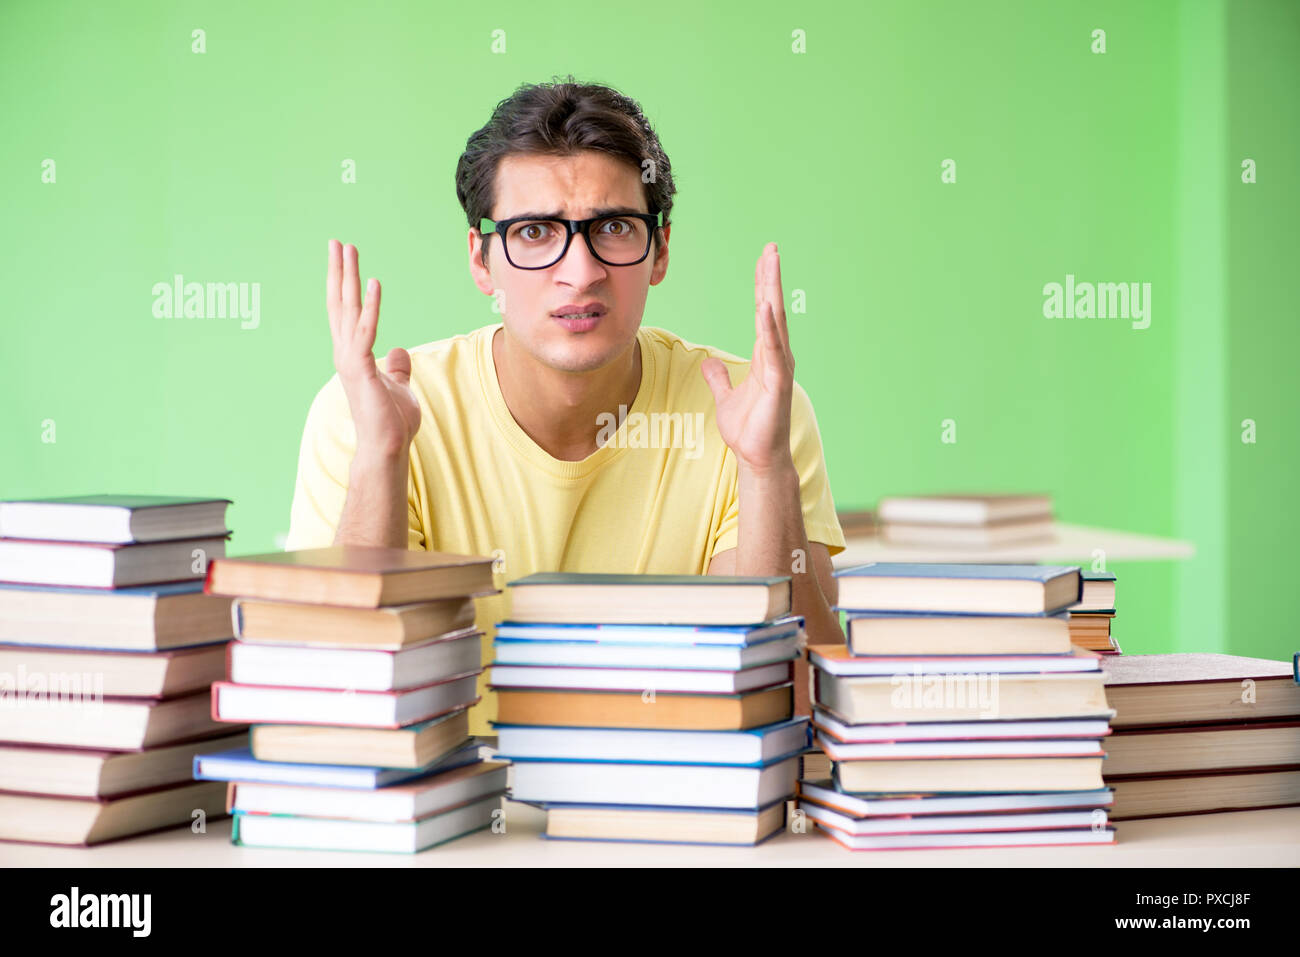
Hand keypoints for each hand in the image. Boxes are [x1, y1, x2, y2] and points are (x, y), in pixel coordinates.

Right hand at [326, 239, 420, 459]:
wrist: (387, 447)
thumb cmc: (392, 422)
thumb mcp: (398, 386)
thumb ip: (396, 368)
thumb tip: (399, 352)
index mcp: (352, 355)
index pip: (344, 312)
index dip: (343, 284)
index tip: (343, 259)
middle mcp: (345, 353)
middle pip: (339, 303)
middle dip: (338, 271)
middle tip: (337, 242)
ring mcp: (350, 360)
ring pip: (347, 310)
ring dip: (348, 277)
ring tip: (348, 250)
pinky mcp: (361, 368)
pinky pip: (366, 330)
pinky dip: (371, 306)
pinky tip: (375, 283)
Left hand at [701, 242, 794, 473]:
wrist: (758, 456)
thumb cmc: (748, 429)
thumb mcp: (725, 397)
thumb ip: (719, 378)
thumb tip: (709, 363)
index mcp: (765, 356)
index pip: (763, 312)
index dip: (762, 285)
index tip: (764, 259)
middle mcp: (776, 357)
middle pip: (772, 309)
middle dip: (771, 278)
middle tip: (771, 248)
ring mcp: (779, 368)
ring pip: (775, 323)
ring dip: (772, 293)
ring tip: (771, 265)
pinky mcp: (778, 383)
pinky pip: (773, 351)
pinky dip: (771, 329)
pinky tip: (767, 307)